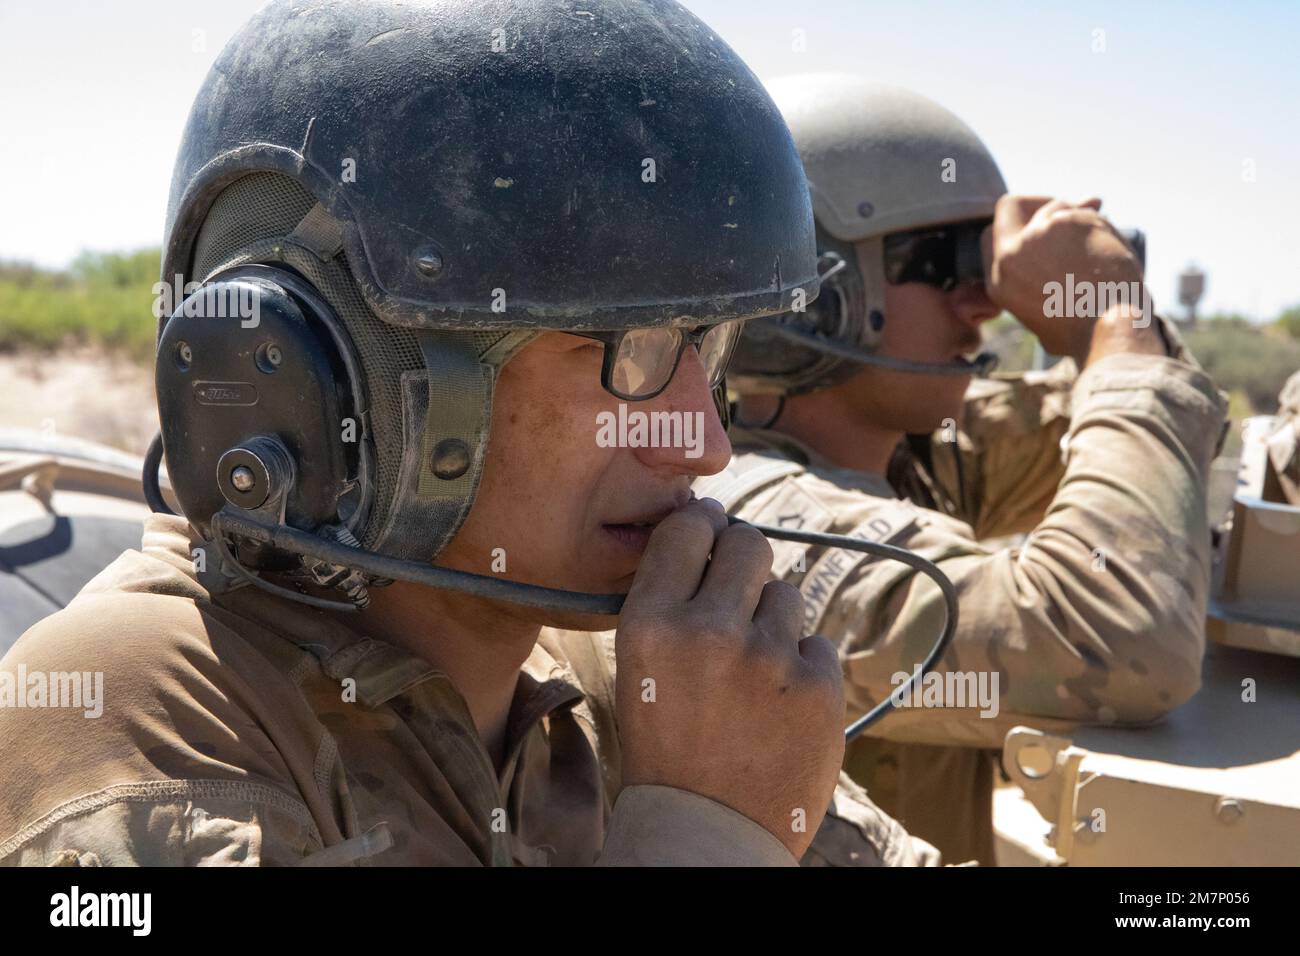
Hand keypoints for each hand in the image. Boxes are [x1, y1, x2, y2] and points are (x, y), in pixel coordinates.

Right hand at [615, 497, 844, 858]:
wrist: (707, 834)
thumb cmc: (666, 748)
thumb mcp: (639, 668)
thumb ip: (669, 602)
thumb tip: (711, 530)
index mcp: (651, 624)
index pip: (687, 529)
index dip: (703, 523)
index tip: (712, 528)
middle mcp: (708, 631)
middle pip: (748, 543)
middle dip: (746, 560)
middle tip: (740, 595)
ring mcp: (769, 658)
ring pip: (787, 594)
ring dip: (774, 623)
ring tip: (754, 676)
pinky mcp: (818, 687)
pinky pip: (817, 644)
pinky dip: (802, 668)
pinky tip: (779, 707)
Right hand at [981, 195, 1160, 364]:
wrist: (1108, 328)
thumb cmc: (1084, 333)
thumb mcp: (1038, 318)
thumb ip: (1033, 283)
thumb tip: (1055, 252)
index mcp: (998, 282)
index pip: (992, 235)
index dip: (1017, 227)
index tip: (1040, 229)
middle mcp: (1009, 255)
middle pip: (1011, 205)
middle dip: (1038, 202)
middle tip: (1069, 210)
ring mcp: (1035, 235)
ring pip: (1055, 205)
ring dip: (1077, 217)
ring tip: (1099, 245)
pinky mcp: (1065, 222)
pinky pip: (1084, 210)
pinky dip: (1100, 223)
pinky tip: (1112, 246)